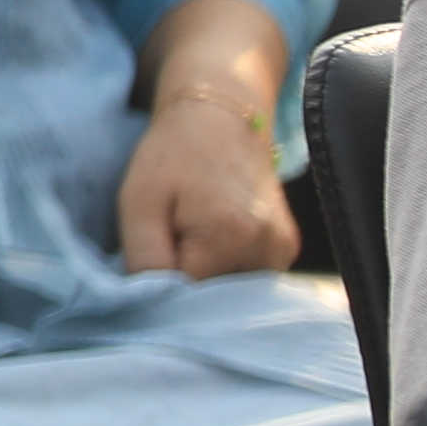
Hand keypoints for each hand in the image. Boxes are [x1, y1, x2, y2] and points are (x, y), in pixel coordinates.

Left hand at [120, 83, 299, 278]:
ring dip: (205, 271)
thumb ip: (145, 261)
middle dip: (185, 275)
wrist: (222, 116)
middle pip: (212, 295)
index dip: (160, 278)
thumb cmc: (172, 155)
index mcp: (230, 236)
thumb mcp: (138, 203)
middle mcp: (268, 249)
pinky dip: (224, 264)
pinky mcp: (287, 248)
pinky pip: (246, 275)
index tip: (151, 248)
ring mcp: (283, 250)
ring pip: (229, 288)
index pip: (186, 293)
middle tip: (171, 233)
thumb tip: (152, 309)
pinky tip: (213, 232)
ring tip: (192, 228)